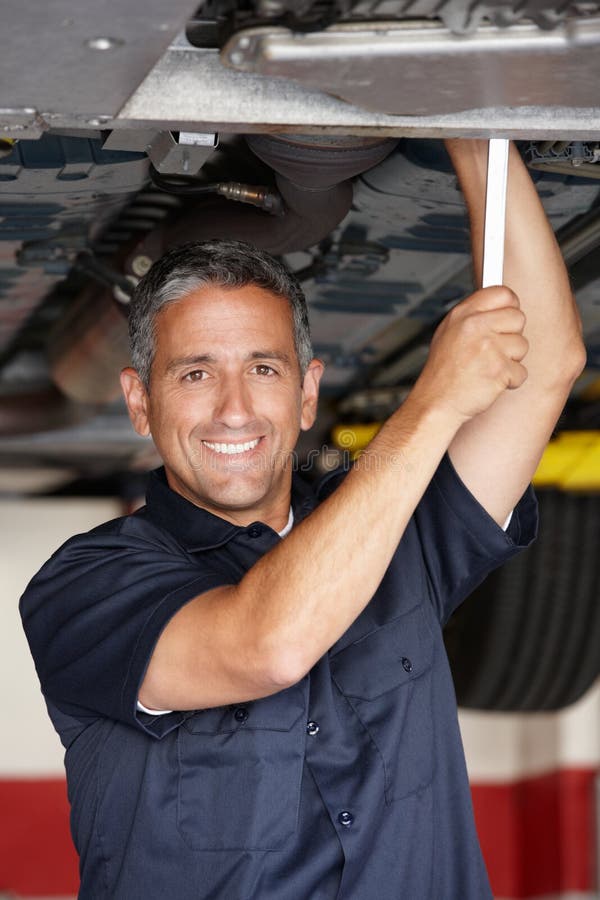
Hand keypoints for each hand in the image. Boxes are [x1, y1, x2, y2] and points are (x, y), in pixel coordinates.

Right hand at [414, 286, 528, 422]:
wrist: (436, 404)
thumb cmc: (442, 374)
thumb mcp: (448, 334)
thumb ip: (473, 316)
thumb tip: (500, 304)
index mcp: (462, 314)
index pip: (502, 293)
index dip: (509, 306)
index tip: (506, 316)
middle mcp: (475, 326)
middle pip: (518, 317)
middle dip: (511, 336)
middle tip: (493, 350)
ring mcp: (488, 347)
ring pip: (522, 345)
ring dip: (510, 360)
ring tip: (488, 368)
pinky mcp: (499, 369)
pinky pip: (521, 371)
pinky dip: (510, 381)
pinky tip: (490, 382)